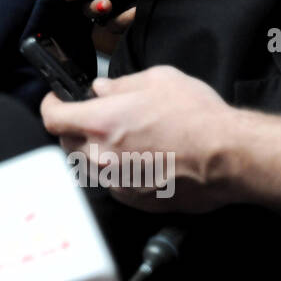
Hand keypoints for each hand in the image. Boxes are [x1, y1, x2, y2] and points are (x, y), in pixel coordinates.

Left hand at [40, 65, 239, 211]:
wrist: (229, 156)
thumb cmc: (197, 117)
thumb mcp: (157, 80)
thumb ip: (120, 85)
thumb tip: (101, 90)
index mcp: (100, 123)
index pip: (52, 117)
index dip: (52, 105)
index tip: (57, 100)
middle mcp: (101, 156)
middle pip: (68, 142)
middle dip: (76, 127)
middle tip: (99, 117)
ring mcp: (117, 182)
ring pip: (91, 164)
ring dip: (99, 150)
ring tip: (128, 138)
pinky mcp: (135, 200)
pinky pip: (114, 183)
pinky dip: (120, 170)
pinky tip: (143, 158)